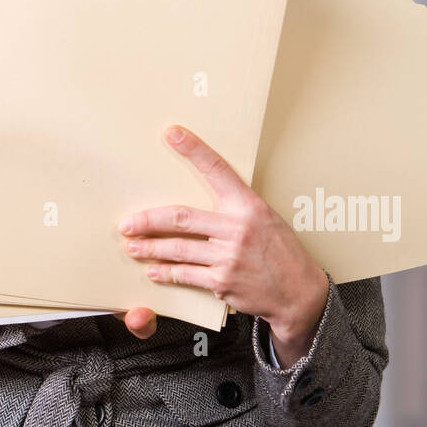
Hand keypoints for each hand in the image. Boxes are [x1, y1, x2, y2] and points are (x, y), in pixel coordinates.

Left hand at [118, 125, 329, 361]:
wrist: (299, 292)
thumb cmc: (280, 251)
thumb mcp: (264, 218)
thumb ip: (235, 207)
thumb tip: (201, 194)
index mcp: (247, 205)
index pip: (217, 169)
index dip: (194, 150)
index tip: (172, 134)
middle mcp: (237, 228)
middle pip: (180, 218)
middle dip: (148, 221)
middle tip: (127, 223)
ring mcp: (228, 256)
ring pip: (178, 249)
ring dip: (150, 249)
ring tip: (132, 246)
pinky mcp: (223, 281)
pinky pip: (186, 275)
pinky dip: (166, 273)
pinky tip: (153, 270)